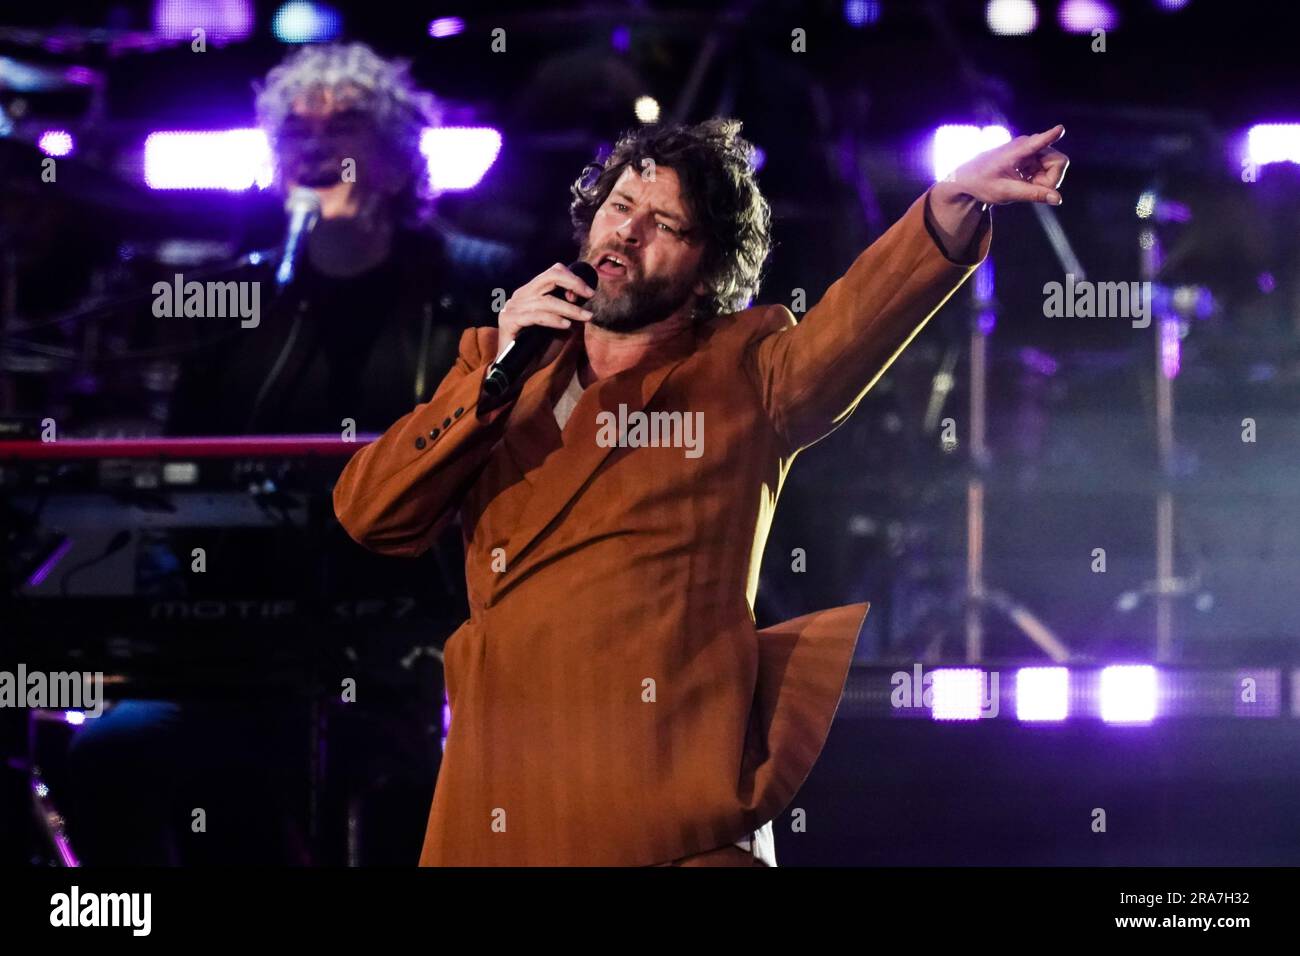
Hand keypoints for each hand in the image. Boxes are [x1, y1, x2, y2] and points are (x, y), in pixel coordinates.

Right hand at [496, 263, 596, 360]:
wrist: (519, 371)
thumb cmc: (539, 349)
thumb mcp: (560, 327)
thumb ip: (569, 312)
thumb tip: (585, 298)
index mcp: (531, 293)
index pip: (552, 273)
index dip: (572, 279)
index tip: (588, 293)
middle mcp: (520, 295)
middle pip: (549, 277)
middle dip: (573, 283)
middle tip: (589, 295)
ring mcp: (512, 307)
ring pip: (545, 300)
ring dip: (569, 308)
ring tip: (585, 317)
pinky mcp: (509, 321)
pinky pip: (535, 316)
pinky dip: (553, 320)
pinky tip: (566, 326)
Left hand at [944, 124, 1069, 206]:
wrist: (970, 178)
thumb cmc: (983, 183)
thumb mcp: (1006, 192)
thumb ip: (1033, 194)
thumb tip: (1057, 199)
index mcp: (1018, 151)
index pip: (1038, 142)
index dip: (1050, 136)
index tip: (1059, 129)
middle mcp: (1029, 145)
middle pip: (1058, 161)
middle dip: (1050, 180)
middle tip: (1032, 189)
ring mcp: (1033, 150)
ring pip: (1055, 167)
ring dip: (1044, 181)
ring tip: (1024, 185)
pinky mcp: (1033, 157)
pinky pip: (1048, 170)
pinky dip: (1040, 180)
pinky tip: (1024, 182)